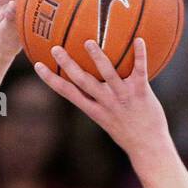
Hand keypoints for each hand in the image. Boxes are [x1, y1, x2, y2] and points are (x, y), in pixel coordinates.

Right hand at [35, 38, 169, 162]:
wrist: (149, 147)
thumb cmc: (129, 134)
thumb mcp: (108, 120)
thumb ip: (100, 103)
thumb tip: (93, 84)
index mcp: (94, 110)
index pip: (68, 92)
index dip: (51, 79)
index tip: (38, 65)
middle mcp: (105, 103)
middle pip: (82, 81)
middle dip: (67, 65)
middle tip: (56, 48)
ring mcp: (123, 97)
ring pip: (108, 74)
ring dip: (98, 58)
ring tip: (89, 42)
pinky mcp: (141, 93)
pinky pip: (140, 71)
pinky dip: (140, 55)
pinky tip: (139, 40)